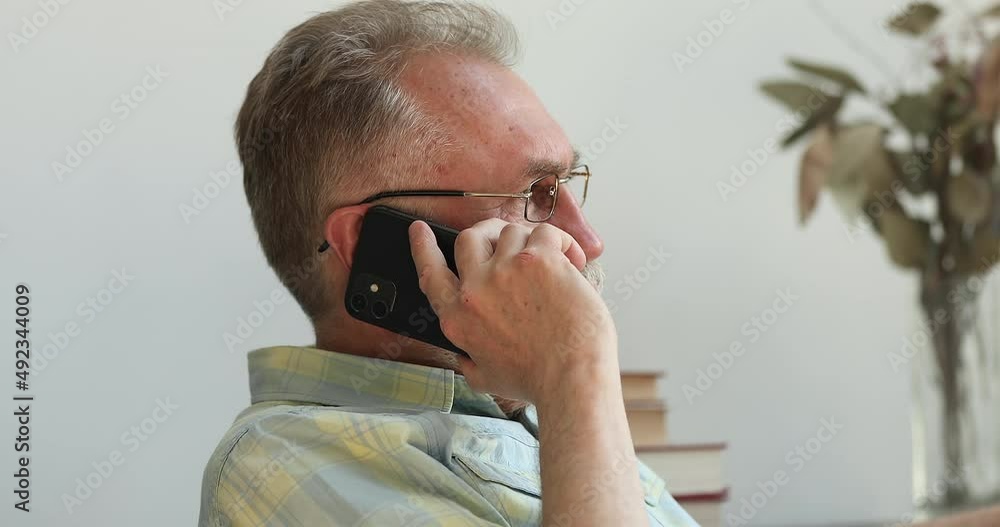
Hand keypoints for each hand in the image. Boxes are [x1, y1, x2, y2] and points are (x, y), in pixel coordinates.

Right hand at [409, 219, 616, 402]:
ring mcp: (505, 270)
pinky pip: (544, 232)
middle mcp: (476, 290)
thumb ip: (469, 363)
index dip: (423, 248)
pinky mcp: (538, 259)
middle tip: (508, 241)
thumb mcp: (487, 379)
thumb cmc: (538, 381)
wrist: (573, 377)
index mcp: (459, 318)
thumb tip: (464, 357)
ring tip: (552, 264)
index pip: (430, 274)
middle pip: (469, 239)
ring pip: (510, 232)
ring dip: (529, 243)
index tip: (420, 232)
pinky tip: (572, 261)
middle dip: (488, 235)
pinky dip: (561, 242)